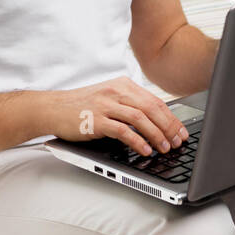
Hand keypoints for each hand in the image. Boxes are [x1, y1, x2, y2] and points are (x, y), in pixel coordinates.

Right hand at [38, 76, 187, 156]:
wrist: (52, 108)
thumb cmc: (81, 106)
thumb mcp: (108, 98)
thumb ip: (128, 105)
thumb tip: (155, 122)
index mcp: (122, 85)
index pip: (154, 101)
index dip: (171, 117)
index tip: (181, 131)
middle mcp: (116, 91)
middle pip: (151, 108)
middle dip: (169, 126)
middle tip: (178, 141)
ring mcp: (105, 104)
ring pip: (140, 118)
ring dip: (156, 134)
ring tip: (165, 148)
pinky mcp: (96, 120)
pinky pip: (122, 130)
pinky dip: (137, 140)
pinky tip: (145, 150)